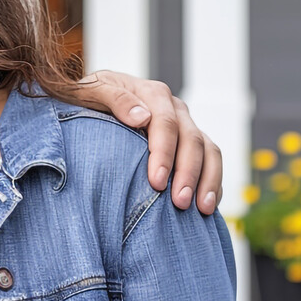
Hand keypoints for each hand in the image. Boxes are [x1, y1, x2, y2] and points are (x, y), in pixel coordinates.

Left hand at [80, 71, 223, 213]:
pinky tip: (207, 205)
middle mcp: (175, 109)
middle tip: (180, 202)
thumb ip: (113, 98)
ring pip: (209, 151)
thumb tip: (141, 117)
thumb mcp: (90, 90)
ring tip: (202, 209)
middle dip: (188, 173)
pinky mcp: (192, 142)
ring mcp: (186, 125)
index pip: (165, 124)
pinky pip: (212, 161)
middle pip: (192, 140)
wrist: (90, 95)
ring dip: (208, 181)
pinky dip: (213, 183)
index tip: (156, 182)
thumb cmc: (86, 95)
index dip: (164, 154)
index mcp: (152, 94)